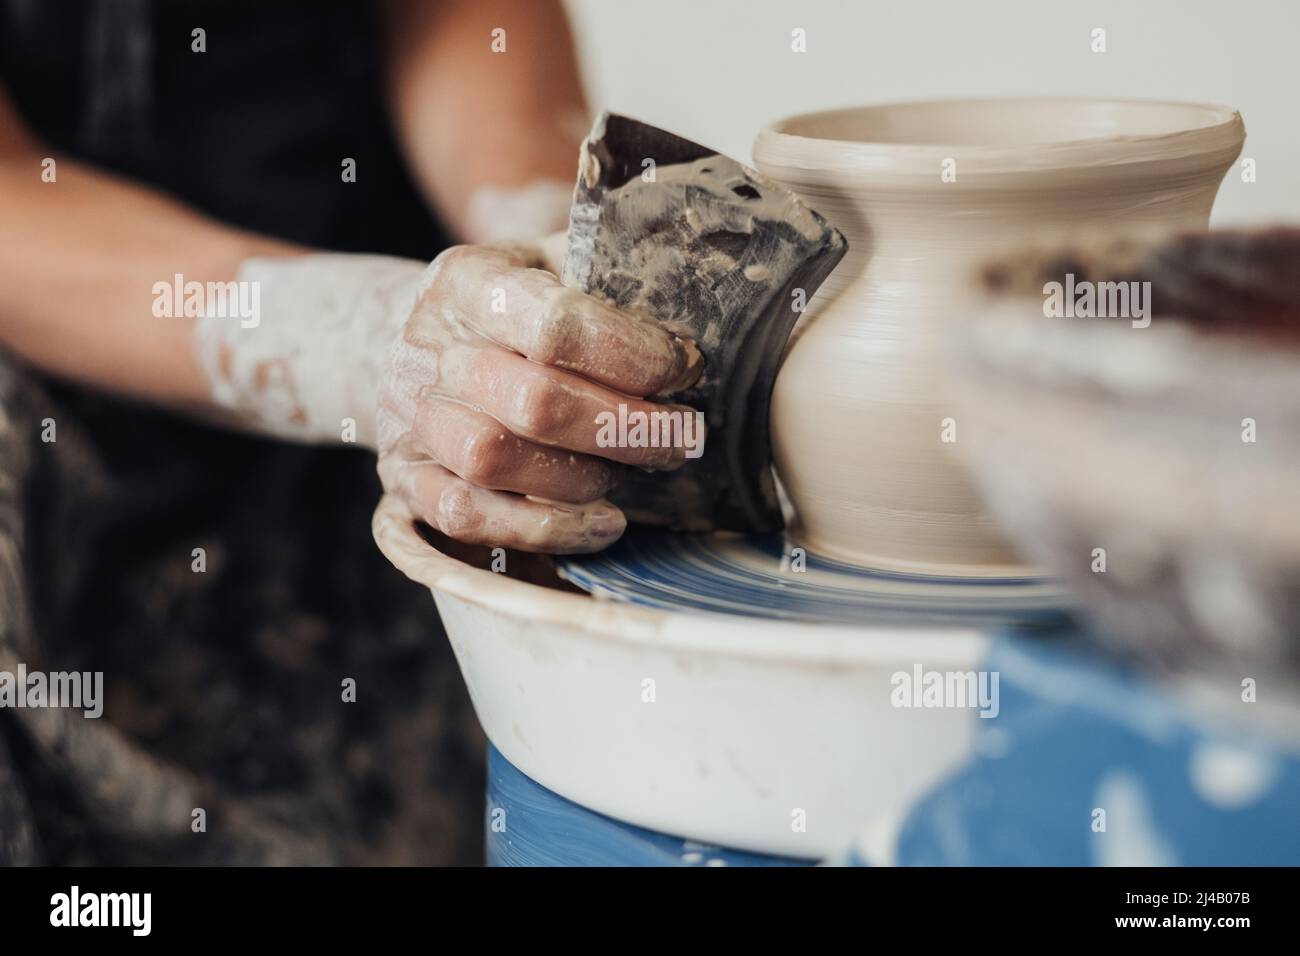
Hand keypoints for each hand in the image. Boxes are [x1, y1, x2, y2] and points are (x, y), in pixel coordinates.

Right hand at [376, 242, 702, 552]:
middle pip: (534, 403)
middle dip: (628, 426)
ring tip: (639, 465)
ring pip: (496, 462)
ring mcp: (410, 417)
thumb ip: (607, 277)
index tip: (685, 367)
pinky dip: (545, 529)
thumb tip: (697, 305)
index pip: (554, 325)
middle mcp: (428, 348)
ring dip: (589, 476)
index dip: (634, 355)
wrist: (402, 336)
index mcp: (468, 280)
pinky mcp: (406, 477)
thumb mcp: (550, 260)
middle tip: (682, 432)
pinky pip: (468, 518)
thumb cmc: (507, 303)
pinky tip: (604, 521)